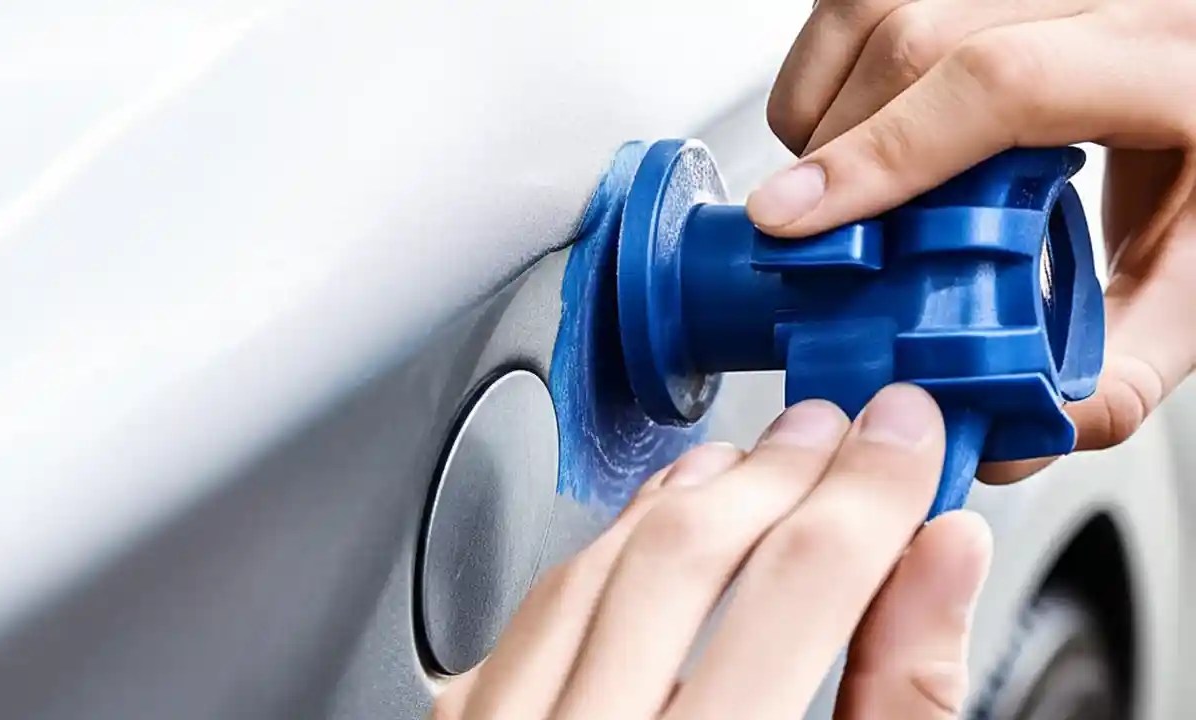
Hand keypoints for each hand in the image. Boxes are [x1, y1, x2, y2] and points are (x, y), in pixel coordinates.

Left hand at [432, 385, 992, 718]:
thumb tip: (937, 555)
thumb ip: (902, 697)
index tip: (906, 436)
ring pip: (589, 568)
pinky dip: (606, 549)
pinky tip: (653, 522)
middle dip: (781, 475)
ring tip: (763, 461)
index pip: (796, 593)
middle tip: (842, 430)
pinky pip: (529, 609)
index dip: (867, 496)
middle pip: (680, 559)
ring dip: (689, 497)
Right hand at [752, 0, 1195, 475]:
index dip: (882, 156)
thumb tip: (1013, 437)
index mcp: (1167, 60)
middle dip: (838, 150)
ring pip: (870, 7)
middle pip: (914, 42)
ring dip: (820, 107)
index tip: (799, 224)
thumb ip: (1119, 363)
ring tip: (838, 187)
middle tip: (820, 243)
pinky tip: (851, 130)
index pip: (999, 85)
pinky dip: (826, 71)